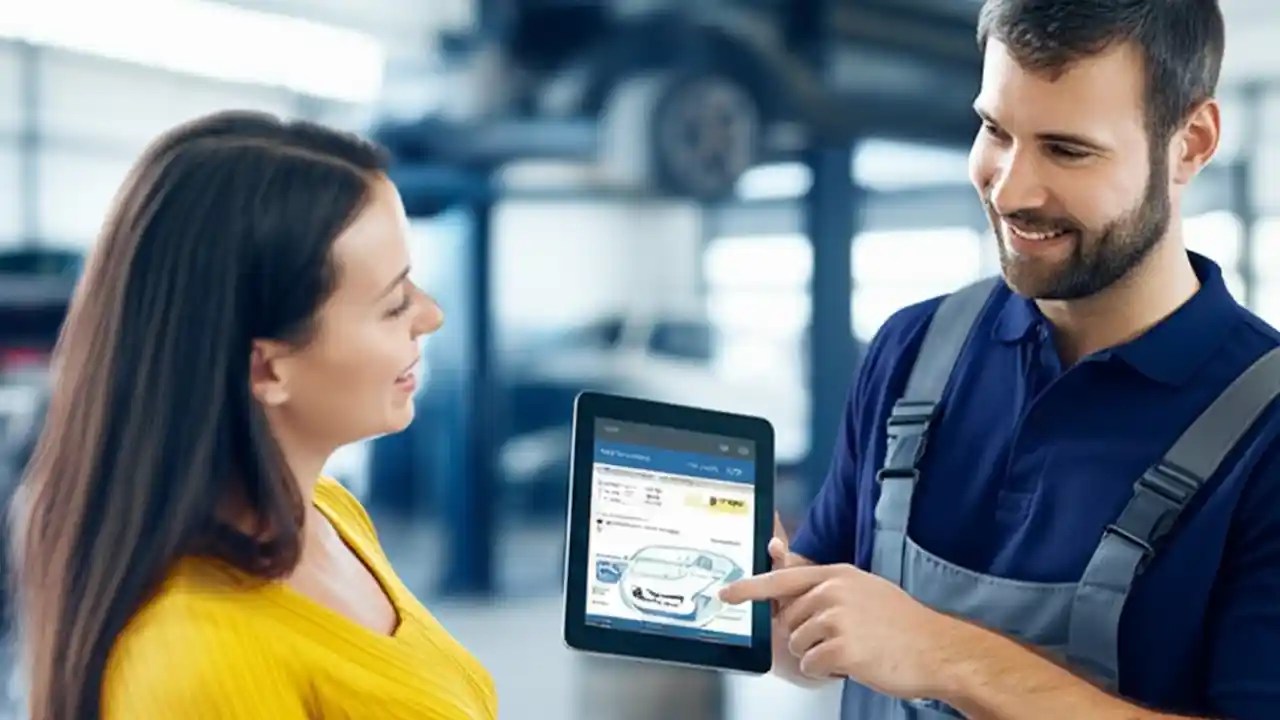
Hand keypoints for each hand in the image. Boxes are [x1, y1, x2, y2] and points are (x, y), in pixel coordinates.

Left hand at [720, 563, 957, 698]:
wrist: (938, 650)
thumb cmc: (903, 626)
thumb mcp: (864, 591)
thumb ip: (828, 589)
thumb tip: (792, 593)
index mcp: (838, 575)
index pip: (782, 578)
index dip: (750, 587)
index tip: (727, 594)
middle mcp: (834, 591)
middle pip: (788, 620)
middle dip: (807, 637)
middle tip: (842, 640)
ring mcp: (837, 618)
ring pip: (798, 645)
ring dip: (818, 656)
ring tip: (853, 650)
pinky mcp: (842, 647)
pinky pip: (811, 665)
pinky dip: (826, 672)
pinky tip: (852, 664)